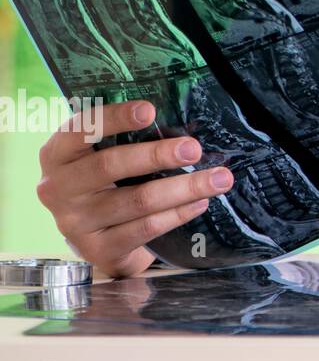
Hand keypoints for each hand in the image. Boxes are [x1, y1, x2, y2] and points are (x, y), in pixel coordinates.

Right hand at [35, 100, 233, 278]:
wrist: (94, 236)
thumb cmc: (105, 181)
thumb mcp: (100, 155)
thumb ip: (125, 138)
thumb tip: (181, 123)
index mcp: (58, 154)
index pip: (80, 129)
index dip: (114, 118)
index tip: (150, 111)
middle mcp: (58, 188)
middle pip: (111, 166)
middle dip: (158, 155)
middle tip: (194, 149)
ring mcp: (74, 222)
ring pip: (137, 201)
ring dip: (183, 188)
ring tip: (218, 178)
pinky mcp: (97, 249)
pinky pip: (145, 228)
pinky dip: (177, 214)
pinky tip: (200, 202)